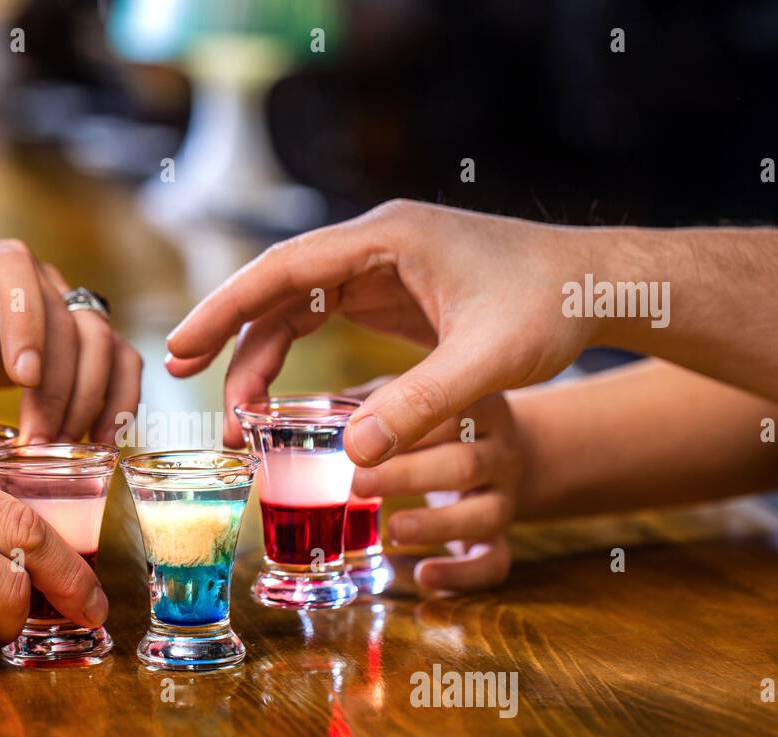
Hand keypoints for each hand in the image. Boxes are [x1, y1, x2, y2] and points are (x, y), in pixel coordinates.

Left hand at [0, 236, 141, 449]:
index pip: (11, 272)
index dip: (25, 320)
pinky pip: (117, 358)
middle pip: (64, 319)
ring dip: (91, 397)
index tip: (22, 378)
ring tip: (64, 449)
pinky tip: (101, 442)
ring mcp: (56, 301)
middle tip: (38, 444)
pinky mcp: (73, 335)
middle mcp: (23, 274)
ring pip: (100, 339)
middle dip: (58, 387)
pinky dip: (118, 398)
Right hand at [165, 199, 596, 460]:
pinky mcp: (392, 293)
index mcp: (386, 240)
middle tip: (184, 381)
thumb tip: (352, 456)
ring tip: (239, 417)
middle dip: (230, 336)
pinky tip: (280, 399)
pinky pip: (323, 320)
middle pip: (277, 288)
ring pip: (295, 308)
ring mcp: (380, 267)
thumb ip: (421, 407)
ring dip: (261, 357)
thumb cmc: (551, 305)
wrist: (597, 286)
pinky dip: (295, 358)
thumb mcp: (488, 361)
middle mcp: (373, 246)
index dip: (224, 309)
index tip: (180, 348)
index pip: (282, 270)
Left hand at [349, 383, 521, 591]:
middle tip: (359, 484)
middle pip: (465, 464)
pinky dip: (461, 574)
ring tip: (394, 530)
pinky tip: (424, 576)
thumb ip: (373, 402)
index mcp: (477, 408)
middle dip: (408, 476)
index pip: (451, 410)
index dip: (406, 422)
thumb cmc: (438, 425)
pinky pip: (493, 561)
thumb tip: (321, 416)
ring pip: (484, 514)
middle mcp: (497, 452)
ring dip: (435, 525)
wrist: (502, 452)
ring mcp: (503, 497)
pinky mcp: (500, 538)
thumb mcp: (416, 400)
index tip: (357, 439)